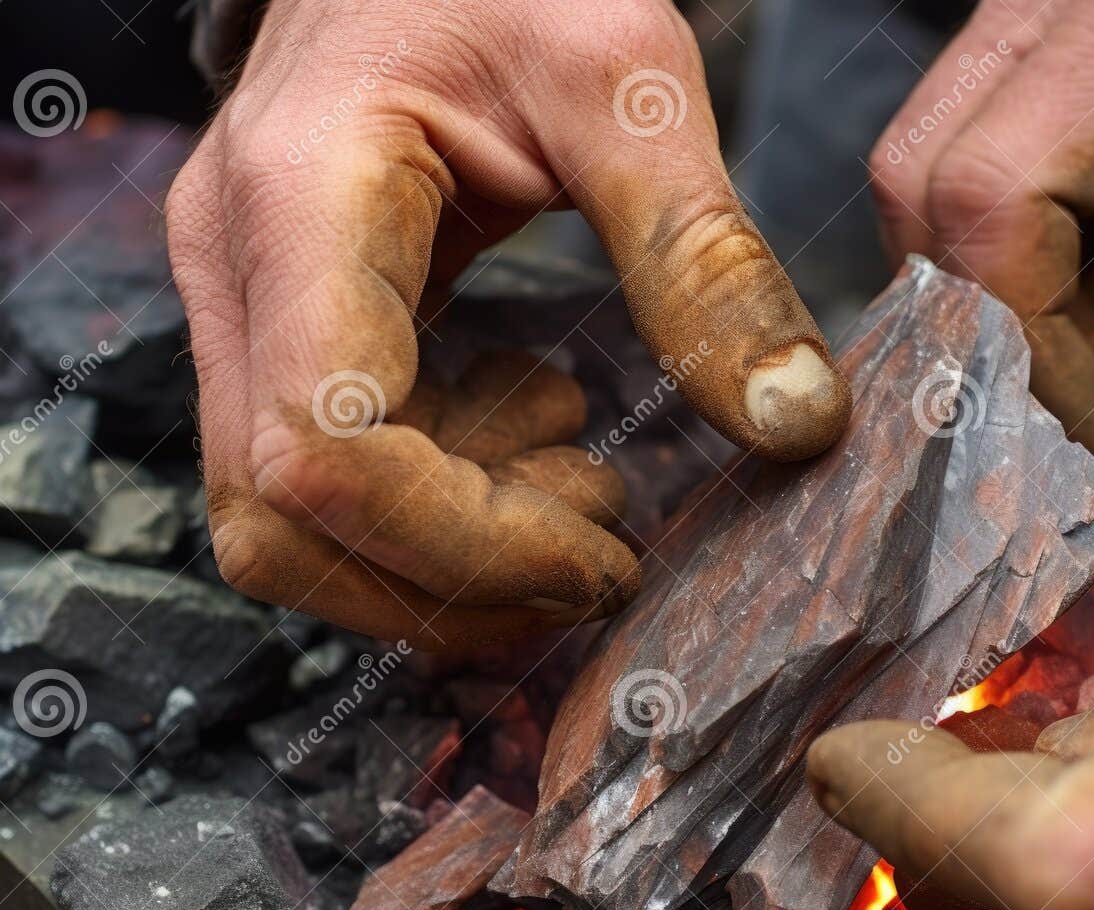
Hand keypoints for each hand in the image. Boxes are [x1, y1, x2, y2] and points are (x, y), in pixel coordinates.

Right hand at [167, 0, 850, 646]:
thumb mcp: (629, 84)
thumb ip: (703, 258)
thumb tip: (794, 421)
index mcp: (305, 198)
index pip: (326, 452)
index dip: (466, 547)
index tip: (601, 555)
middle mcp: (238, 267)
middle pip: (285, 525)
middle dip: (455, 580)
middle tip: (599, 544)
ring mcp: (245, 303)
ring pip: (293, 526)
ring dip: (450, 556)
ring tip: (582, 478)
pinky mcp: (283, 328)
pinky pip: (332, 477)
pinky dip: (442, 504)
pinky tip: (537, 428)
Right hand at [871, 0, 1093, 479]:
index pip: (996, 202)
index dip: (1027, 339)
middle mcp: (1029, 14)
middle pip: (923, 196)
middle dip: (998, 324)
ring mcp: (1006, 29)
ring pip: (924, 191)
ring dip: (1006, 293)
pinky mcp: (1008, 60)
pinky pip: (957, 175)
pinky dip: (1019, 255)